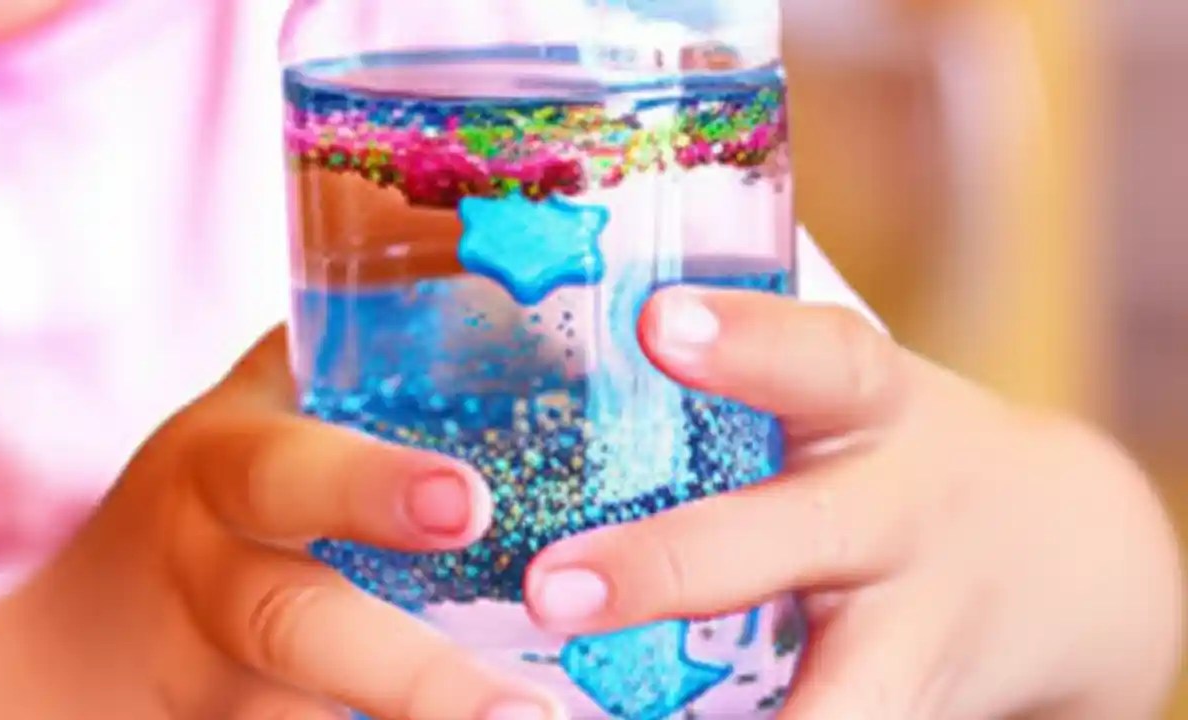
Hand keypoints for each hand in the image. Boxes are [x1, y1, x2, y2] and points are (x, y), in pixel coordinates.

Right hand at [0, 328, 562, 719]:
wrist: (91, 643)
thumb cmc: (218, 495)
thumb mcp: (257, 416)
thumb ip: (341, 353)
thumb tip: (480, 253)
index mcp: (226, 470)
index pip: (290, 473)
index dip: (370, 490)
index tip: (469, 507)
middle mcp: (219, 574)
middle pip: (300, 628)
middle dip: (412, 673)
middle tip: (534, 713)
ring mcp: (227, 675)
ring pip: (306, 714)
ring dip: (423, 719)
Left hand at [524, 289, 1182, 719]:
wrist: (1073, 561)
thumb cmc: (902, 457)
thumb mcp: (859, 396)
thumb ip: (759, 368)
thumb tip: (587, 304)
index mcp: (879, 409)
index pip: (822, 358)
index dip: (746, 341)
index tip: (654, 321)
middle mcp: (898, 517)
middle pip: (791, 541)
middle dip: (670, 569)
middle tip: (551, 589)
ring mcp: (916, 631)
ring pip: (844, 696)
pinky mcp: (915, 711)